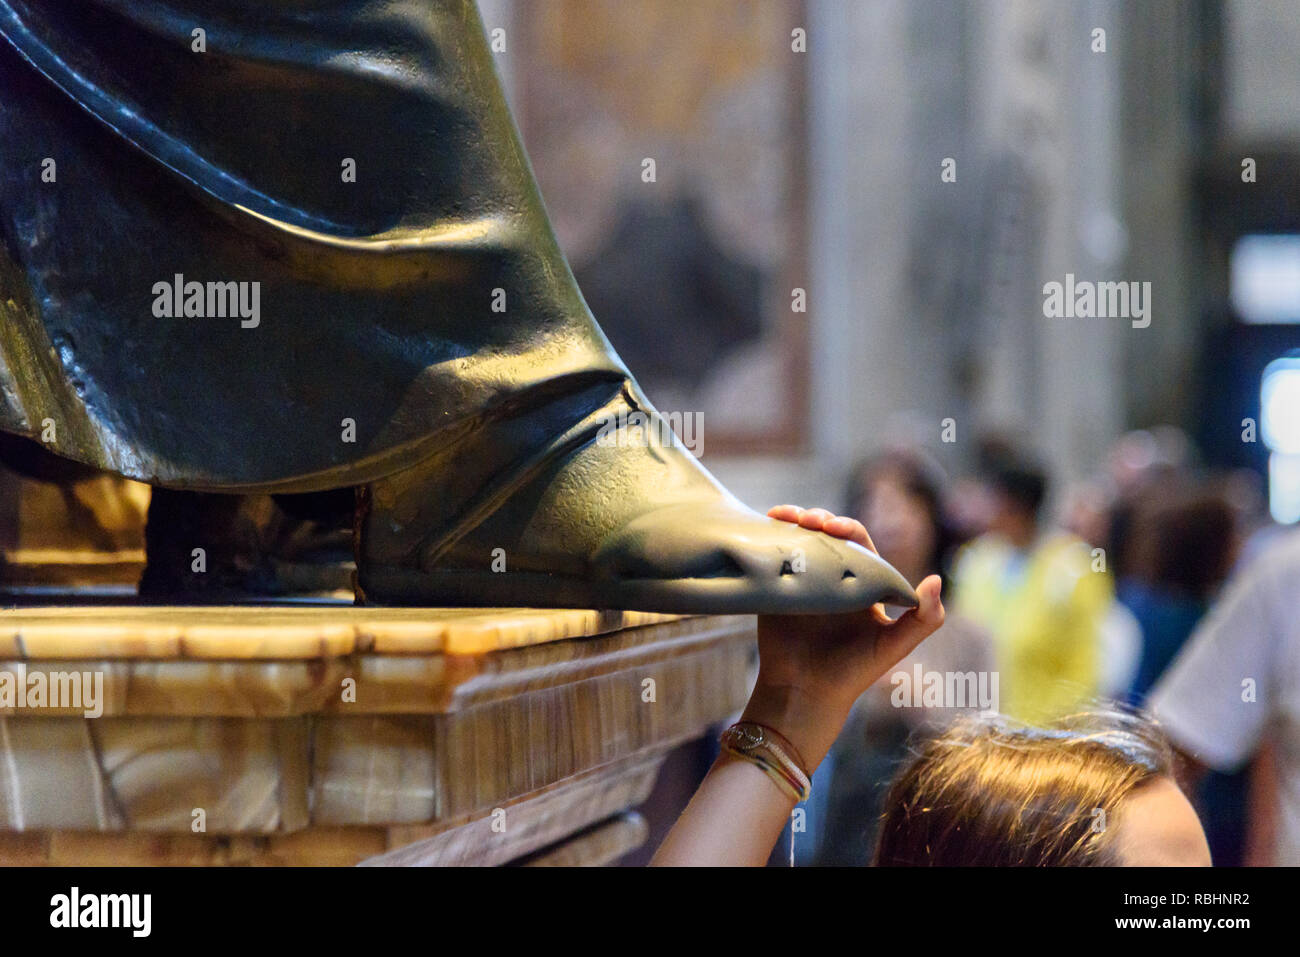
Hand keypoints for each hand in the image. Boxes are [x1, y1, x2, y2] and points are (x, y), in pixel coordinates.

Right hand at [752, 505, 944, 720]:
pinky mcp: (776, 588)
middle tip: (808, 520)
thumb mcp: (894, 646)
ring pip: (800, 538)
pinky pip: (775, 556)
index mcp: (864, 583)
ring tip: (784, 515)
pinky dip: (770, 535)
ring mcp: (805, 580)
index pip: (859, 543)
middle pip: (826, 534)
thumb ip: (924, 618)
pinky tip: (767, 523)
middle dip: (819, 518)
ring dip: (794, 520)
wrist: (804, 694)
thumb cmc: (853, 673)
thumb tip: (936, 578)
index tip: (834, 527)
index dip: (848, 527)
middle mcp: (835, 577)